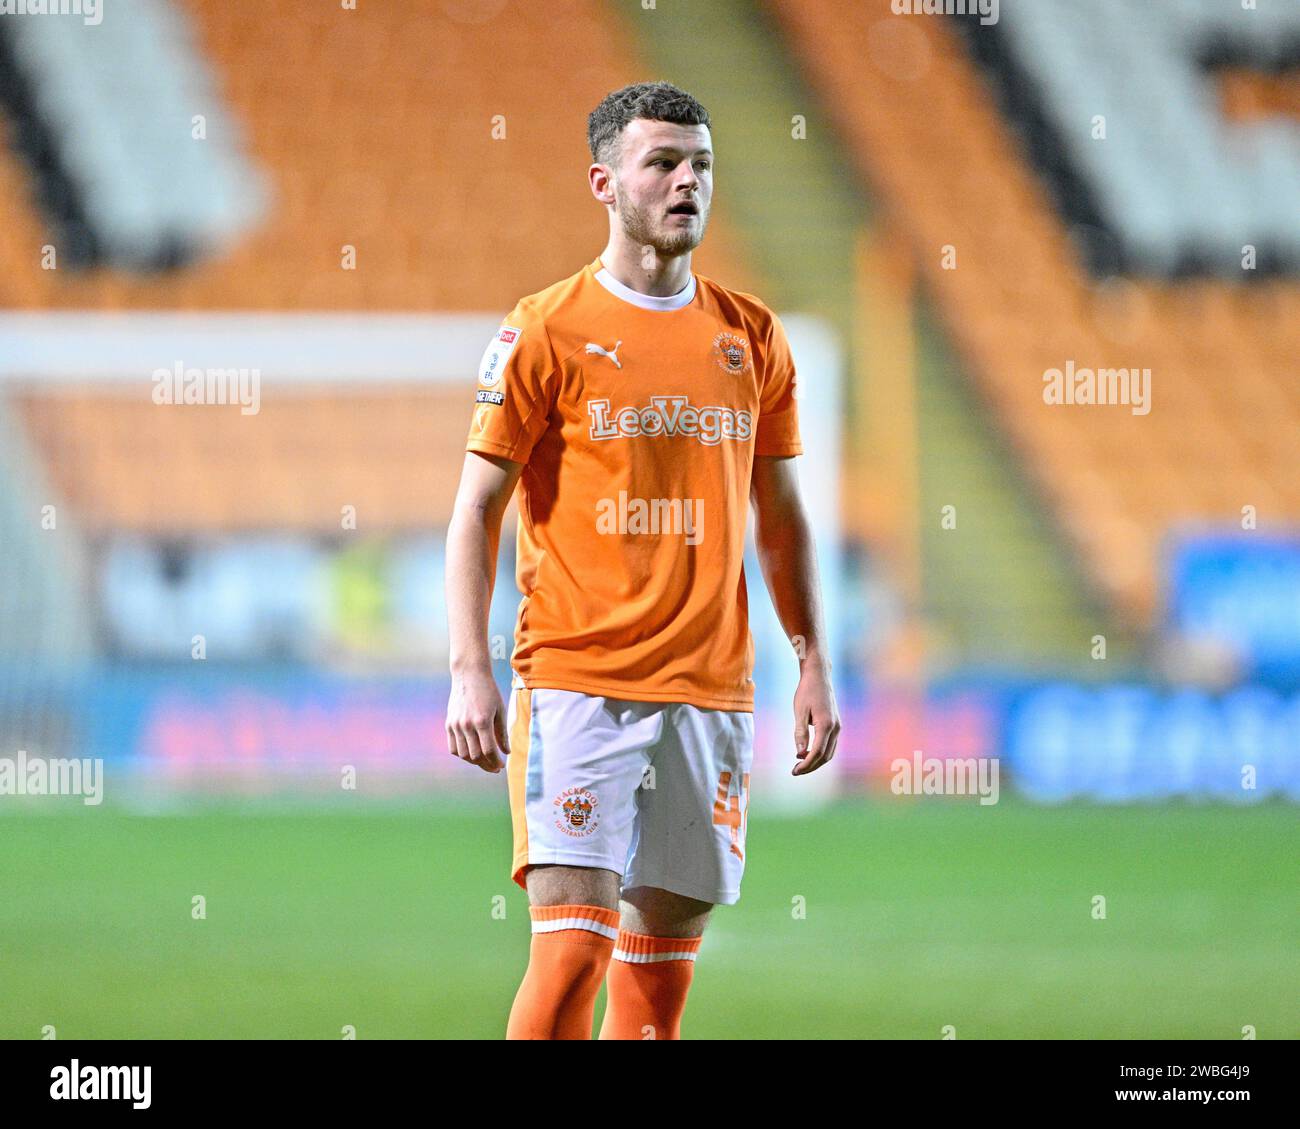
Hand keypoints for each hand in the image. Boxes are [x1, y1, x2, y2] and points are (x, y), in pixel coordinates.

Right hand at [446, 668, 509, 773]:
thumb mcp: (500, 710)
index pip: (489, 751)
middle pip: (475, 756)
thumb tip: (506, 752)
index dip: (496, 762)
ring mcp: (455, 725)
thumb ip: (502, 733)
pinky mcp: (449, 724)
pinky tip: (471, 754)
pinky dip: (462, 754)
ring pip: (463, 754)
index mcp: (482, 721)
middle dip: (486, 765)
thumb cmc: (489, 691)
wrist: (469, 675)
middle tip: (495, 767)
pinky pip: (453, 747)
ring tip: (484, 761)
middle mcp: (466, 725)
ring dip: (474, 761)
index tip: (501, 766)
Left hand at [792, 661, 839, 775]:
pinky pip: (830, 744)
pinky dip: (820, 753)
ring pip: (829, 752)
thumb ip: (800, 732)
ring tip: (800, 765)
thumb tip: (800, 752)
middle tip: (795, 771)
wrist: (818, 675)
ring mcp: (837, 726)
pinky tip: (807, 753)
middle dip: (811, 766)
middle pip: (825, 756)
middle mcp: (835, 727)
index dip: (806, 764)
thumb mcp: (799, 711)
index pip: (817, 752)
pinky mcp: (835, 724)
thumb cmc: (807, 691)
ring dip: (816, 761)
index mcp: (826, 725)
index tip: (795, 770)